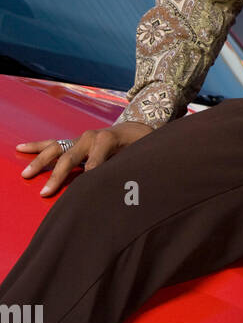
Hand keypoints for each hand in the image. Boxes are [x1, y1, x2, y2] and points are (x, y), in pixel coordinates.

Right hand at [15, 123, 153, 196]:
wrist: (133, 130)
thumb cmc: (139, 146)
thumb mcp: (142, 155)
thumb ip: (136, 168)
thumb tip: (134, 187)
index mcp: (108, 140)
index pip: (96, 160)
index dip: (92, 172)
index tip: (84, 187)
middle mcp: (91, 137)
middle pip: (70, 156)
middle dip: (58, 174)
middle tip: (46, 192)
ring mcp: (79, 139)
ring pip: (56, 149)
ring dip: (40, 162)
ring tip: (26, 175)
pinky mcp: (73, 142)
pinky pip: (52, 144)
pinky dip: (36, 147)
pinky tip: (20, 148)